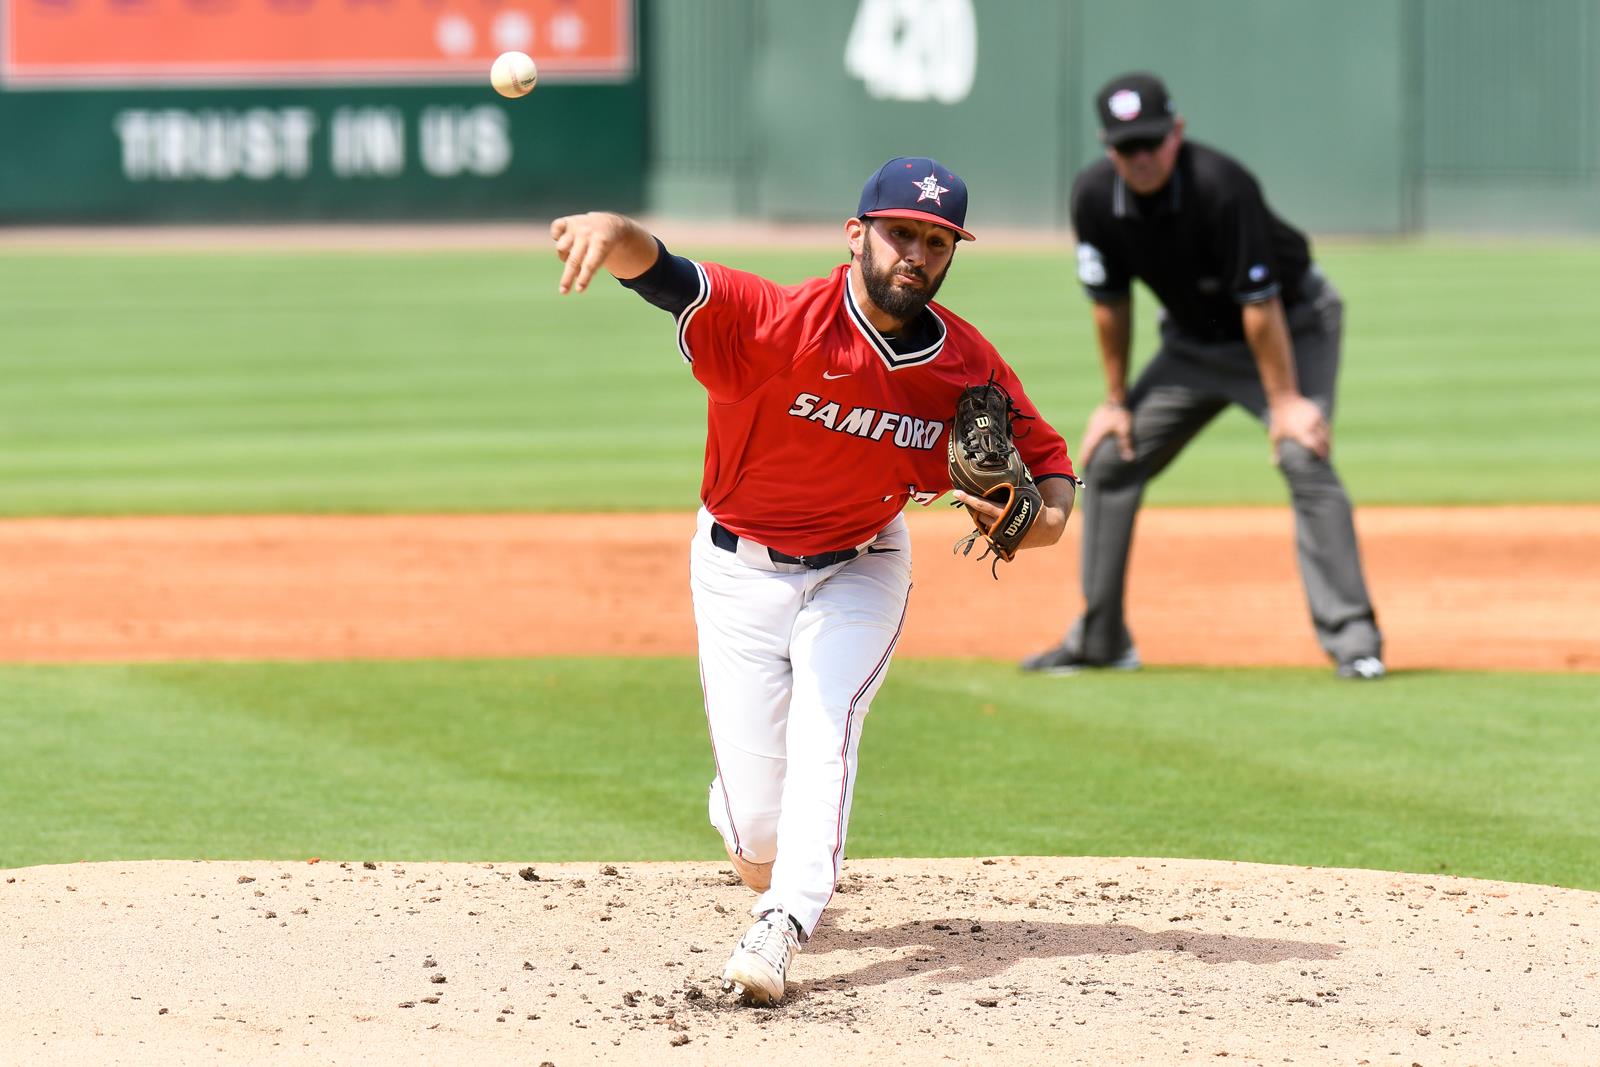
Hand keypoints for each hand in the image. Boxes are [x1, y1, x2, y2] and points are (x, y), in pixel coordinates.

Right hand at [549, 211, 627, 294]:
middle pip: (574, 259)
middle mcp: (588, 233)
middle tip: (563, 292)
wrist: (608, 225)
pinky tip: (559, 240)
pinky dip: (555, 235)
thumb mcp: (604, 257)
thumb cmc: (604, 248)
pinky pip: (556, 227)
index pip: (591, 263)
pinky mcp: (568, 221)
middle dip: (568, 277)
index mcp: (602, 243)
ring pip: (562, 247)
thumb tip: (576, 276)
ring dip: (563, 257)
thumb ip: (589, 266)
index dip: (585, 278)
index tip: (579, 291)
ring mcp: (577, 226)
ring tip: (570, 258)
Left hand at [951, 489, 1067, 550]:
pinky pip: (989, 533)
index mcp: (1006, 512)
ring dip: (979, 516)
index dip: (968, 499)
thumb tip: (1010, 459)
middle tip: (965, 496)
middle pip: (978, 515)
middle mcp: (1001, 526)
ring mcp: (1001, 537)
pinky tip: (990, 518)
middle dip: (972, 506)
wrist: (1048, 530)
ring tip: (979, 506)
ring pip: (982, 525)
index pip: (982, 505)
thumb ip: (1014, 483)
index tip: (957, 492)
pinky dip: (988, 525)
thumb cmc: (1036, 506)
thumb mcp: (1026, 492)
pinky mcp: (1002, 544)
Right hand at [1080, 400, 1133, 464]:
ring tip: (1085, 453)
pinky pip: (1089, 432)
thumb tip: (1130, 459)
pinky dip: (1089, 439)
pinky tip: (1092, 440)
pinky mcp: (1095, 420)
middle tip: (1081, 463)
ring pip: (1086, 438)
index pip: (1088, 449)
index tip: (1082, 466)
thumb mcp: (1125, 430)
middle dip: (1084, 453)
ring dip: (1085, 446)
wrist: (1116, 398)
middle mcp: (1092, 430)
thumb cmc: (1120, 414)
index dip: (1085, 457)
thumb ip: (1125, 445)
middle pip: (1085, 444)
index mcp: (1096, 434)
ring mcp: (1092, 424)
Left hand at [1268, 395, 1329, 461]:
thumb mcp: (1275, 435)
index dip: (1319, 451)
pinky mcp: (1318, 413)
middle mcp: (1310, 425)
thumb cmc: (1279, 420)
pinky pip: (1325, 424)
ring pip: (1326, 432)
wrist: (1285, 400)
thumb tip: (1274, 464)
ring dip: (1329, 441)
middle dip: (1326, 449)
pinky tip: (1327, 439)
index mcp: (1300, 431)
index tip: (1322, 458)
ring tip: (1329, 450)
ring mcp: (1315, 418)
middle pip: (1323, 439)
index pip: (1314, 444)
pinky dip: (1327, 432)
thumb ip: (1276, 450)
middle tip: (1326, 457)